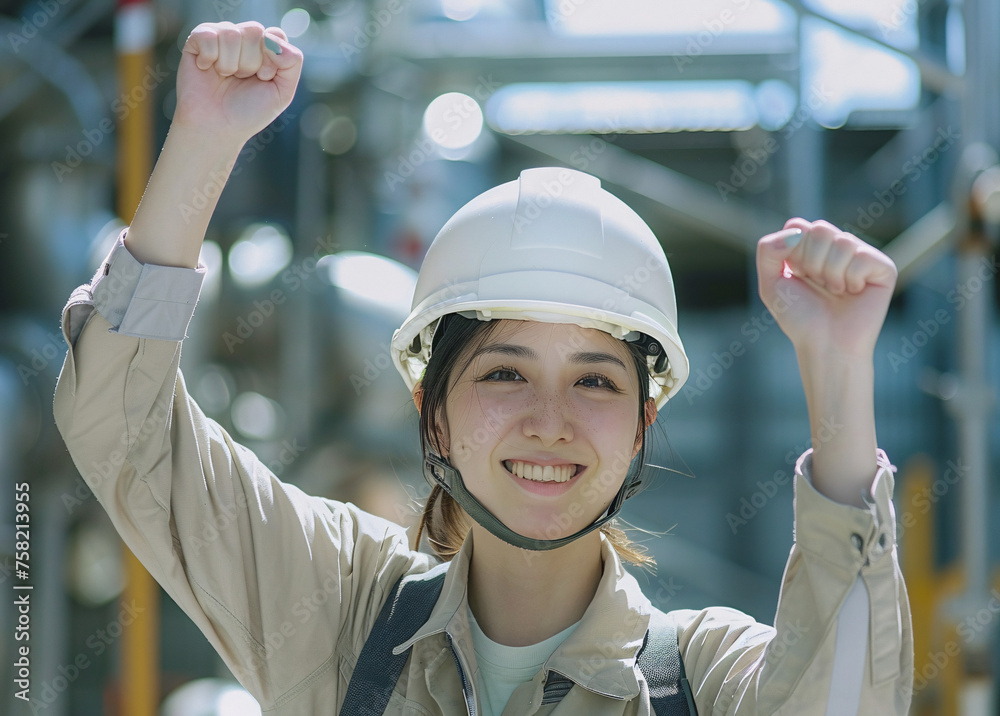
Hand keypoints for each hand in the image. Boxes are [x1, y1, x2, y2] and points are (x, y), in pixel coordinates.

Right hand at [175, 21, 302, 142]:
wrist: (217, 126)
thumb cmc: (249, 111)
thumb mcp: (283, 91)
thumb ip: (293, 61)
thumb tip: (272, 37)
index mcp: (266, 48)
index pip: (275, 34)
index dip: (272, 57)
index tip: (264, 78)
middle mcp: (244, 38)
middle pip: (255, 31)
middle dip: (250, 63)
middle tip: (241, 79)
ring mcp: (220, 36)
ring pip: (232, 34)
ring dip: (230, 64)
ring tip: (225, 77)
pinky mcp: (197, 40)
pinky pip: (208, 36)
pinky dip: (209, 58)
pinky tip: (207, 69)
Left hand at [756, 219, 896, 359]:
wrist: (825, 345)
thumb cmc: (800, 317)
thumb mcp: (771, 283)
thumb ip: (768, 250)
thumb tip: (796, 232)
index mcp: (812, 246)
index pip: (797, 226)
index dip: (793, 253)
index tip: (797, 276)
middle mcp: (837, 246)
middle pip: (819, 229)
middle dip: (811, 263)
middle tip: (818, 285)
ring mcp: (861, 254)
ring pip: (841, 241)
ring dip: (830, 274)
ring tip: (835, 291)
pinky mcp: (883, 267)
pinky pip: (862, 256)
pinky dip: (851, 279)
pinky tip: (853, 293)